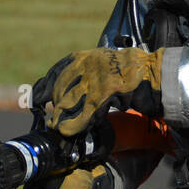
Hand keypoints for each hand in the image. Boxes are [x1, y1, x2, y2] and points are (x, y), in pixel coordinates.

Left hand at [36, 48, 163, 136]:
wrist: (154, 74)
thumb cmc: (130, 74)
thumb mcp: (102, 71)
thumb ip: (85, 79)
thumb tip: (66, 98)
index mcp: (84, 57)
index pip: (56, 72)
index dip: (44, 88)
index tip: (35, 100)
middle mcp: (87, 64)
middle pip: (61, 89)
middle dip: (54, 108)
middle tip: (50, 122)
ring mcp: (96, 77)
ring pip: (70, 101)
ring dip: (62, 119)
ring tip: (58, 130)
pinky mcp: (107, 90)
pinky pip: (87, 111)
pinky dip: (77, 123)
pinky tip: (71, 131)